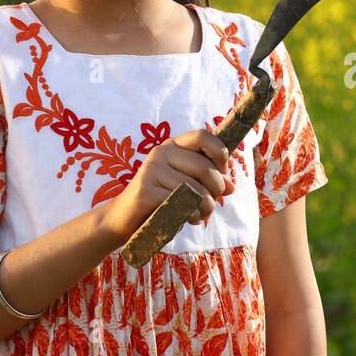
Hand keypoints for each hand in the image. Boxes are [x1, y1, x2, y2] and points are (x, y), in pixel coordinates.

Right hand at [101, 129, 235, 241]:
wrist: (123, 218)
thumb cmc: (160, 199)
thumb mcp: (186, 186)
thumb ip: (207, 181)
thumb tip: (231, 186)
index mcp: (172, 146)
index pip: (203, 136)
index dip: (219, 153)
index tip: (223, 172)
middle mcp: (161, 153)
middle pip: (205, 167)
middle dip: (217, 190)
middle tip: (212, 204)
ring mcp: (151, 170)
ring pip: (196, 189)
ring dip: (206, 207)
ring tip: (201, 215)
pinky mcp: (145, 191)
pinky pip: (181, 203)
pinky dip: (192, 215)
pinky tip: (189, 220)